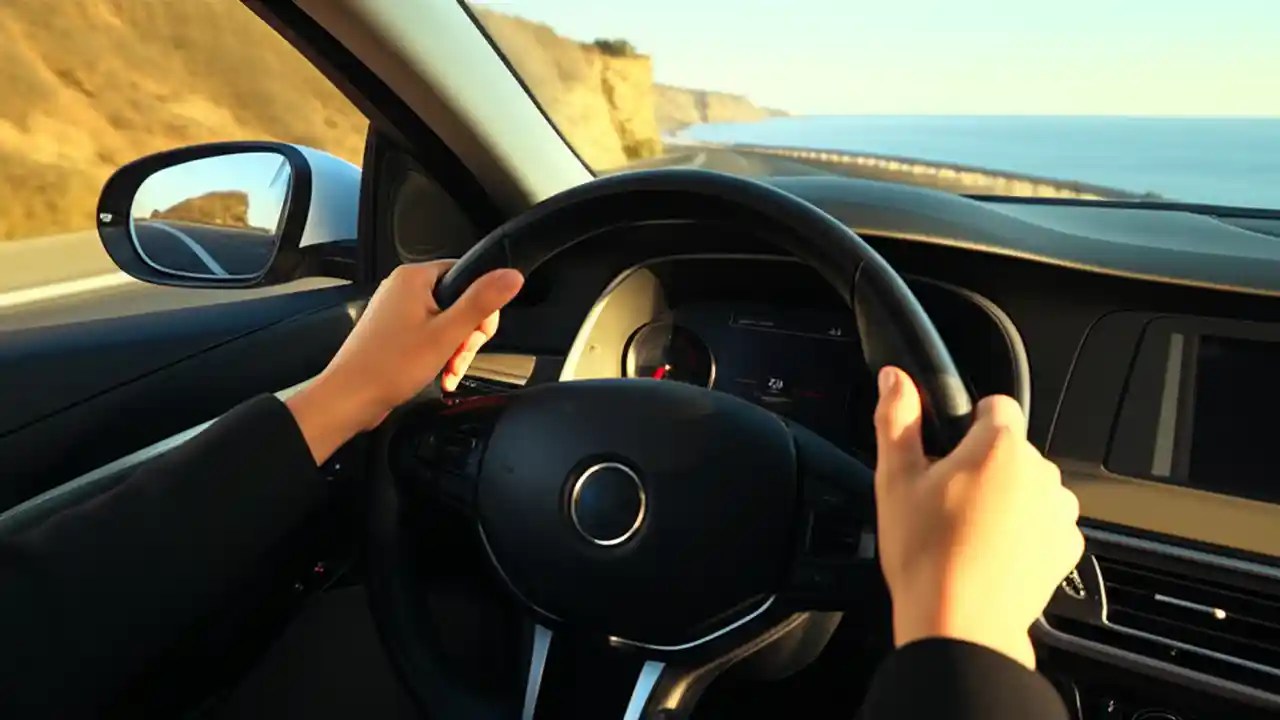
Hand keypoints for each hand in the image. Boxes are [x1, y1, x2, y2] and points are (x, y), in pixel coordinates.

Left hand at [286, 261, 523, 462]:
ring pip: (447, 322)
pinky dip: (439, 354)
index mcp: (415, 278)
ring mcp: (398, 310)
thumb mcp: (447, 334)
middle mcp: (404, 288)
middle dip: (468, 335)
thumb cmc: (388, 367)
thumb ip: (481, 302)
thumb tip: (511, 276)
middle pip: (459, 301)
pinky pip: (430, 335)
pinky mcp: (395, 331)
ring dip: (456, 350)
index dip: (482, 307)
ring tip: (448, 371)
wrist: (349, 399)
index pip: (468, 275)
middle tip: (460, 356)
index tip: (478, 334)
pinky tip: (440, 374)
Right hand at [873, 366, 1082, 669]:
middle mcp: (1040, 471)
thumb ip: (897, 419)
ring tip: (969, 531)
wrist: (960, 624)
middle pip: (1011, 449)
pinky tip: (994, 552)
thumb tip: (896, 378)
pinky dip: (1025, 530)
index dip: (968, 423)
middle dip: (985, 465)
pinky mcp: (1068, 546)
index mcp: (998, 446)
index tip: (948, 453)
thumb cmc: (925, 554)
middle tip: (948, 501)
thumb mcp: (895, 480)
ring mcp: (1059, 510)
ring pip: (1030, 485)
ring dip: (1008, 497)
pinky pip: (1045, 521)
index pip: (996, 405)